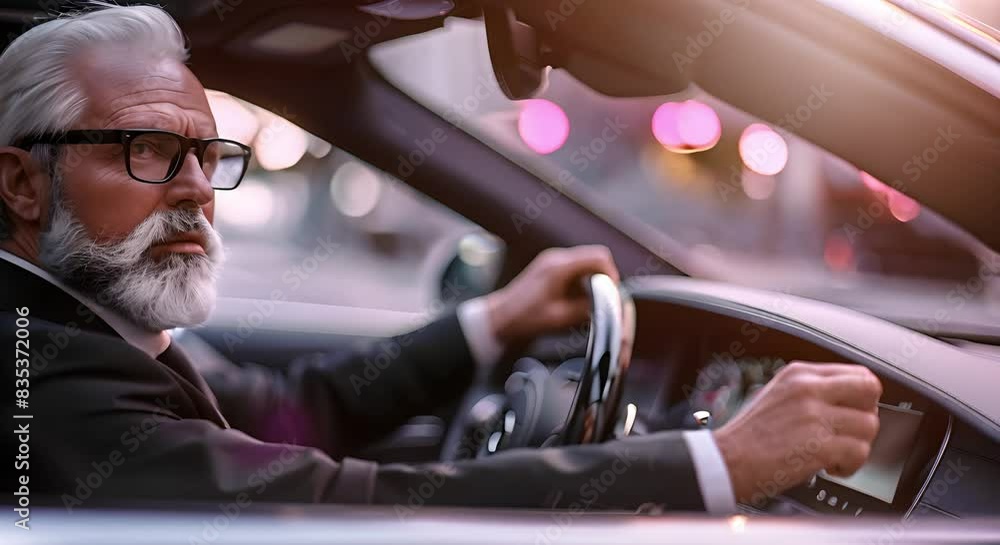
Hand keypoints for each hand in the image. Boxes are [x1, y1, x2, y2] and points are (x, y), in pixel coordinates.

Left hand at [484, 245, 619, 345]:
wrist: (500, 318)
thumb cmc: (525, 318)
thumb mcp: (560, 318)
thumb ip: (587, 309)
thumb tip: (609, 305)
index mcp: (559, 266)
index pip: (599, 258)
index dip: (612, 274)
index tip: (613, 293)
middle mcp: (557, 258)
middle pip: (595, 258)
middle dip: (604, 278)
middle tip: (605, 300)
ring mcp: (553, 260)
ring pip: (587, 263)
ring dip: (593, 281)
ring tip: (588, 303)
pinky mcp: (550, 267)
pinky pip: (576, 269)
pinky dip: (582, 282)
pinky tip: (576, 301)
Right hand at [712, 361, 881, 506]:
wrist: (727, 460)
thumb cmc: (748, 436)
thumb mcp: (777, 395)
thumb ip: (811, 392)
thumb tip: (847, 402)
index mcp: (799, 374)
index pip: (856, 372)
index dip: (862, 397)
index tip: (852, 412)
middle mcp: (809, 389)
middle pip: (870, 390)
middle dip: (866, 414)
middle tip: (849, 431)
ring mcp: (814, 416)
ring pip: (869, 426)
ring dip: (856, 445)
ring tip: (834, 453)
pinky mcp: (819, 445)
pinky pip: (859, 453)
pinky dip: (849, 466)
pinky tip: (829, 467)